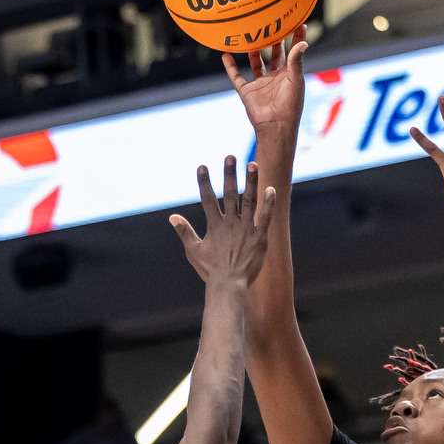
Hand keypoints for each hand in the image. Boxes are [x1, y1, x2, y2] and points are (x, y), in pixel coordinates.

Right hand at [168, 157, 272, 289]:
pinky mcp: (259, 237)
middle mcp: (230, 224)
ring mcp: (246, 230)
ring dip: (250, 182)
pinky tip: (271, 188)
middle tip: (230, 156)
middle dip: (229, 174)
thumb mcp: (194, 251)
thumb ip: (184, 232)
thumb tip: (172, 217)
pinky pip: (265, 217)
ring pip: (249, 201)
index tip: (202, 166)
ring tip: (251, 163)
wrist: (229, 287)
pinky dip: (268, 203)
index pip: (207, 199)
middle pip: (229, 194)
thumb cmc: (211, 271)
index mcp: (215, 226)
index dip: (204, 182)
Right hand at [221, 31, 307, 132]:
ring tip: (249, 34)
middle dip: (272, 40)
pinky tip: (226, 54)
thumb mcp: (295, 80)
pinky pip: (236, 76)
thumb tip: (303, 41)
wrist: (275, 126)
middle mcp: (275, 78)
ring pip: (256, 63)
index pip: (293, 52)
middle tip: (270, 23)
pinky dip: (230, 66)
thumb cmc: (290, 105)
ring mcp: (260, 84)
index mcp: (289, 75)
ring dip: (252, 50)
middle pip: (274, 54)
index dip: (296, 37)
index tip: (298, 21)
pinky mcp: (247, 92)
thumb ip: (296, 60)